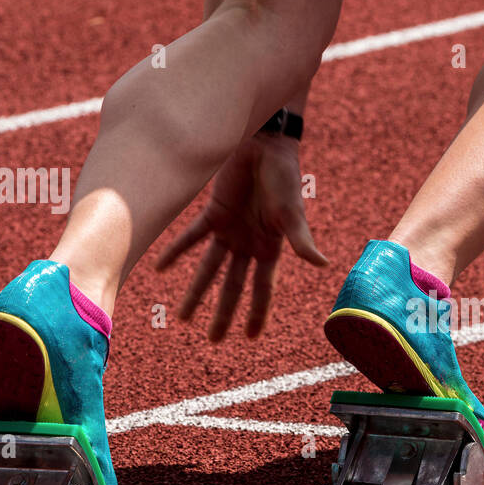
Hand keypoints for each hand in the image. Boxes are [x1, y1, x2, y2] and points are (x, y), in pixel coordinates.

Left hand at [155, 133, 327, 340]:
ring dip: (196, 292)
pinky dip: (176, 251)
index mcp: (271, 249)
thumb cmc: (284, 176)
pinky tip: (159, 268)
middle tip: (213, 340)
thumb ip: (302, 240)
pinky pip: (192, 236)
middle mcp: (249, 245)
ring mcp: (231, 231)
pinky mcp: (214, 213)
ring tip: (182, 318)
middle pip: (233, 287)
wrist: (264, 143)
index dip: (257, 314)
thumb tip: (324, 265)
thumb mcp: (292, 211)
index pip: (262, 290)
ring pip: (209, 269)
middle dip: (224, 314)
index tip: (251, 338)